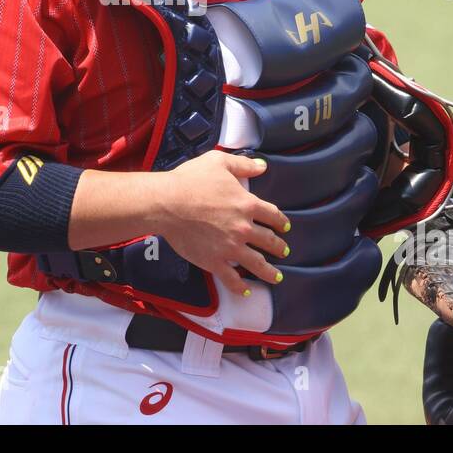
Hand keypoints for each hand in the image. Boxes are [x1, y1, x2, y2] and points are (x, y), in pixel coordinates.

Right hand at [152, 150, 290, 296]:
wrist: (168, 203)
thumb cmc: (190, 180)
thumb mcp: (219, 162)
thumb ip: (243, 164)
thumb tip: (262, 166)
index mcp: (247, 204)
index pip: (272, 215)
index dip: (281, 221)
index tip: (285, 227)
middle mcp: (243, 228)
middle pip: (269, 241)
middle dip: (279, 247)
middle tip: (283, 251)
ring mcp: (230, 247)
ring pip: (257, 264)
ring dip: (269, 272)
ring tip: (276, 277)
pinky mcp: (214, 261)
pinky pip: (231, 278)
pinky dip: (239, 286)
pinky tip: (244, 290)